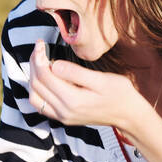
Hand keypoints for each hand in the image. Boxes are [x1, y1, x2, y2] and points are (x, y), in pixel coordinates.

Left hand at [28, 41, 153, 139]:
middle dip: (34, 63)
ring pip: (35, 96)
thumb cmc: (119, 93)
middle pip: (37, 84)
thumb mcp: (102, 80)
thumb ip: (76, 73)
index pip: (45, 75)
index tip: (41, 43)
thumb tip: (54, 65)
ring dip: (33, 77)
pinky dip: (37, 90)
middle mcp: (64, 111)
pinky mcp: (63, 118)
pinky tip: (43, 79)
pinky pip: (41, 105)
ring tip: (39, 61)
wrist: (128, 114)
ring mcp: (63, 117)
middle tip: (39, 48)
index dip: (39, 57)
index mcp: (73, 100)